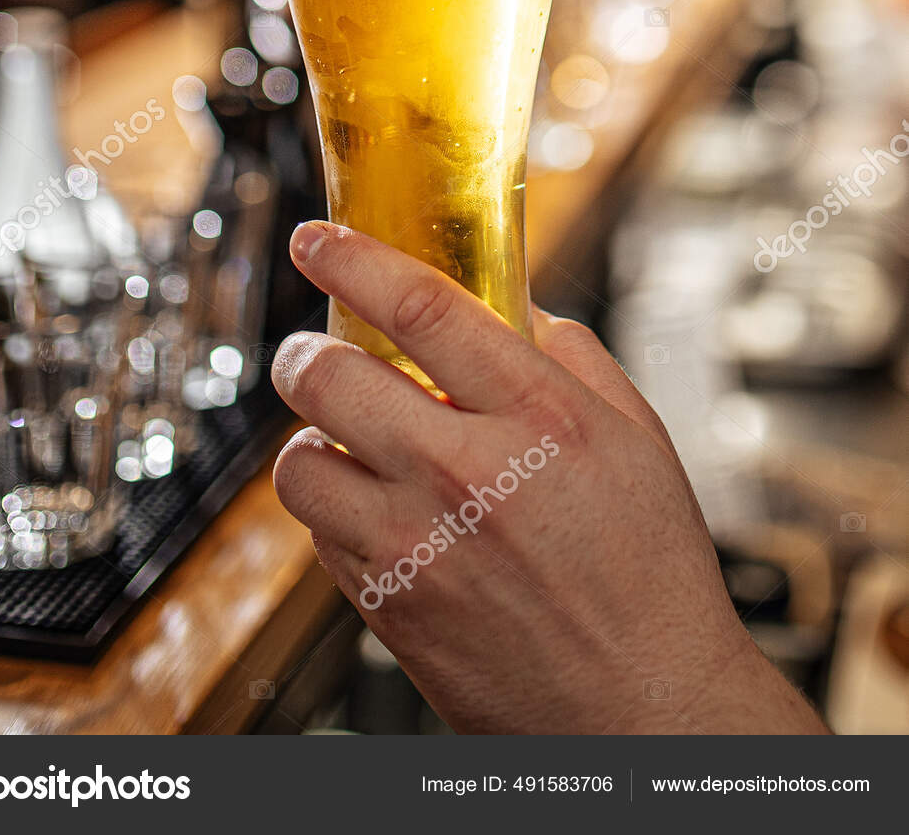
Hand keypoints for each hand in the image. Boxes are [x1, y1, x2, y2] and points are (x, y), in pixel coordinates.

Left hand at [272, 222, 827, 733]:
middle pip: (329, 376)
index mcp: (539, 417)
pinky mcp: (388, 607)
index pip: (418, 306)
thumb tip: (519, 310)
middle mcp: (466, 474)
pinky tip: (374, 509)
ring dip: (310, 440)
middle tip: (311, 350)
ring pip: (300, 462)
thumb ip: (574, 360)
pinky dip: (332, 511)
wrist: (646, 712)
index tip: (317, 238)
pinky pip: (319, 536)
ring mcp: (417, 546)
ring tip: (342, 441)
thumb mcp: (640, 441)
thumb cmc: (652, 578)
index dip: (352, 257)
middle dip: (303, 350)